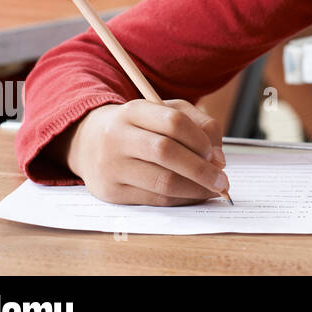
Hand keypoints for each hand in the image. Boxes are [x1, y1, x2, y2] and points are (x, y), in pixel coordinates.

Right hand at [57, 98, 228, 205]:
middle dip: (201, 169)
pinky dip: (181, 200)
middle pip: (166, 152)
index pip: (173, 121)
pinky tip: (193, 196)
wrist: (88, 143)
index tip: (216, 155)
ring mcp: (111, 166)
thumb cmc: (140, 127)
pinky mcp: (110, 192)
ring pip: (161, 181)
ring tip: (212, 190)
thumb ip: (199, 126)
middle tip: (222, 181)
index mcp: (133, 111)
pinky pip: (154, 199)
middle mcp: (117, 137)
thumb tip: (218, 159)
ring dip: (195, 189)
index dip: (200, 139)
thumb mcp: (165, 112)